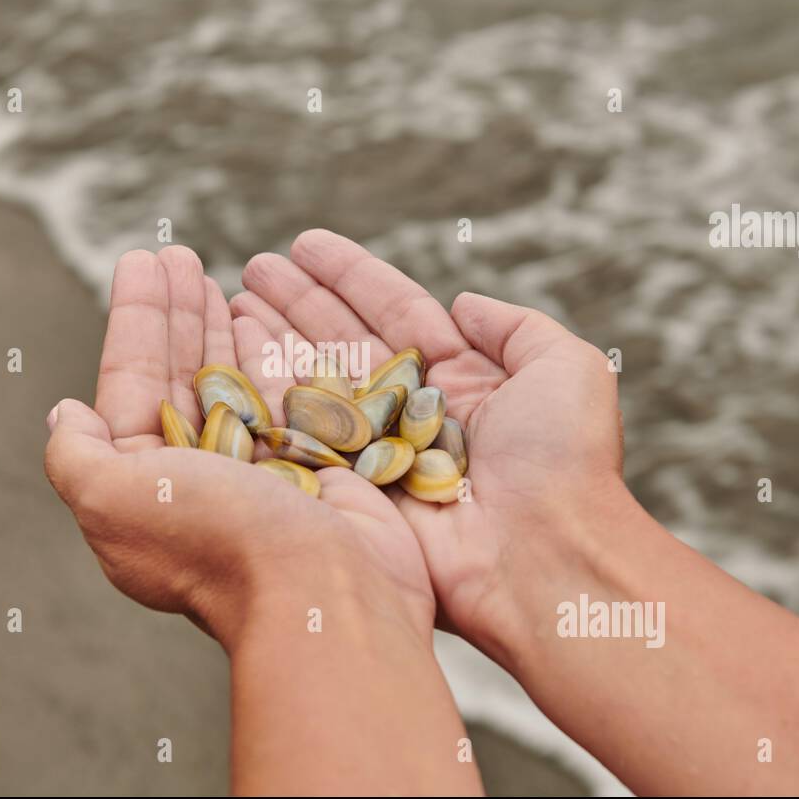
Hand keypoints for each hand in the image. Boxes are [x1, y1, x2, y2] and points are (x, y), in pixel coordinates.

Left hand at [43, 245, 436, 649]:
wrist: (323, 593)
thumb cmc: (216, 541)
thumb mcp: (112, 498)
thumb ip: (76, 454)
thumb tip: (62, 413)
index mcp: (142, 485)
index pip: (128, 384)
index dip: (134, 321)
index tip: (141, 261)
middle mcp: (196, 478)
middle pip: (180, 374)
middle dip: (177, 313)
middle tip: (178, 253)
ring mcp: (258, 472)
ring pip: (232, 380)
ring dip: (219, 325)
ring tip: (216, 271)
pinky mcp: (313, 468)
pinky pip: (287, 395)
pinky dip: (274, 353)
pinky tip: (266, 319)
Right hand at [230, 230, 628, 663]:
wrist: (542, 554)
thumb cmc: (562, 460)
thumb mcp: (567, 369)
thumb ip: (516, 326)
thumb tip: (463, 302)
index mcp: (464, 379)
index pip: (394, 311)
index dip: (349, 276)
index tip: (305, 244)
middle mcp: (414, 411)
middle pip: (344, 341)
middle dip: (298, 302)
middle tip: (253, 267)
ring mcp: (378, 451)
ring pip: (315, 381)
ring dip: (272, 338)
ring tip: (231, 298)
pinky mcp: (351, 490)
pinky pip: (301, 432)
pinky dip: (266, 393)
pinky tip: (232, 356)